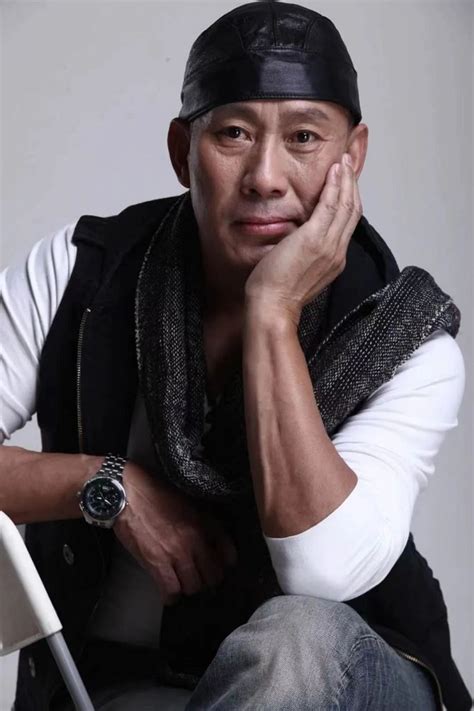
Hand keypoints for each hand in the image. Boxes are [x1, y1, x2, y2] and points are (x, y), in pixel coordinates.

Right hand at [114, 462, 237, 604]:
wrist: (130, 493)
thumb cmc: (158, 494)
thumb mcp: (190, 503)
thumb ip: (206, 522)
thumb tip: (217, 543)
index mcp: (204, 524)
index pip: (229, 556)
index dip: (224, 565)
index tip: (218, 567)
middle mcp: (194, 541)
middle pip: (212, 577)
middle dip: (208, 581)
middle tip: (200, 578)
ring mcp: (175, 553)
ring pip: (193, 587)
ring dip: (189, 588)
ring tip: (183, 583)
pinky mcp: (156, 562)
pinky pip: (170, 590)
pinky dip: (171, 595)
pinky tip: (170, 591)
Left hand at [244, 153, 361, 324]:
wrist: (271, 307)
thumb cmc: (276, 292)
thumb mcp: (297, 268)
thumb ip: (305, 252)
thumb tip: (298, 239)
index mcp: (334, 259)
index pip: (348, 223)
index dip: (350, 198)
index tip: (347, 180)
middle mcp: (337, 252)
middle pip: (353, 210)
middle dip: (353, 184)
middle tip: (350, 162)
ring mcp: (328, 246)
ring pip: (346, 205)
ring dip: (346, 179)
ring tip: (344, 160)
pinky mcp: (315, 239)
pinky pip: (331, 206)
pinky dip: (335, 186)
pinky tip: (334, 171)